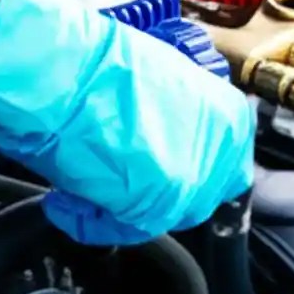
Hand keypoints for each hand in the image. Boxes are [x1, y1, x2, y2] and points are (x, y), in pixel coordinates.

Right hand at [0, 0, 254, 244]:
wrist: (62, 69)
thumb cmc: (97, 63)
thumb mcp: (161, 79)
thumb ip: (180, 115)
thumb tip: (165, 136)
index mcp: (230, 114)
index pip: (227, 164)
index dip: (188, 168)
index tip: (160, 170)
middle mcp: (221, 150)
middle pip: (198, 196)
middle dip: (157, 193)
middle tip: (120, 181)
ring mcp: (193, 181)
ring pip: (161, 215)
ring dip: (124, 207)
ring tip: (84, 184)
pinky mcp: (156, 208)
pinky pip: (124, 230)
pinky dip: (90, 222)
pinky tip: (65, 201)